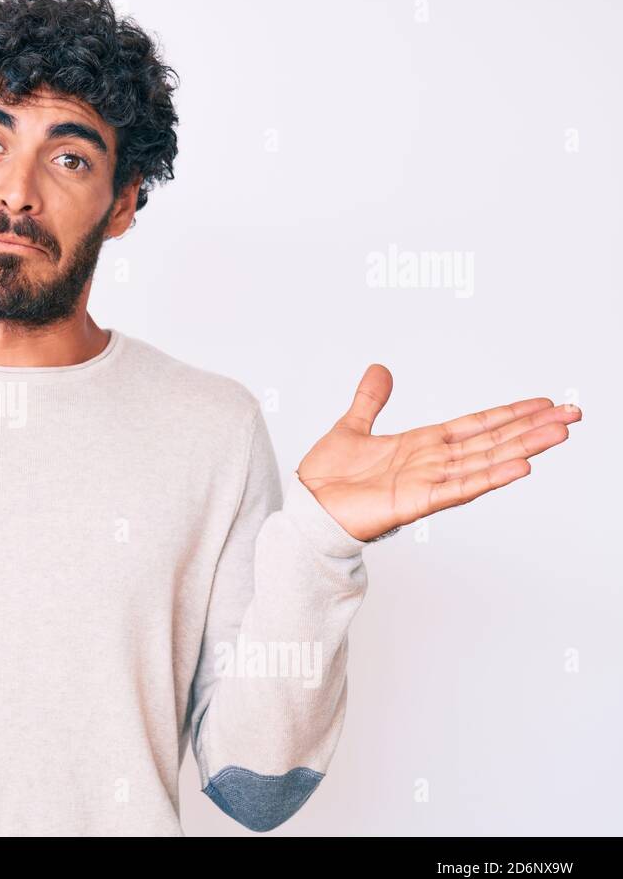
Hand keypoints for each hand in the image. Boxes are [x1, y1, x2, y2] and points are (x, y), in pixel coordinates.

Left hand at [296, 364, 581, 541]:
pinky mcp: (415, 503)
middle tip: (573, 414)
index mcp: (421, 445)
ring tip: (558, 434)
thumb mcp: (351, 426)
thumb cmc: (328, 478)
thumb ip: (370, 400)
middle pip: (492, 441)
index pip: (476, 425)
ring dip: (522, 448)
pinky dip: (489, 477)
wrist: (306, 509)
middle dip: (532, 427)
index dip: (509, 413)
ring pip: (485, 462)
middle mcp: (431, 463)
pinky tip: (519, 466)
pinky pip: (459, 488)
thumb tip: (380, 369)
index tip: (544, 402)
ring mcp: (427, 483)